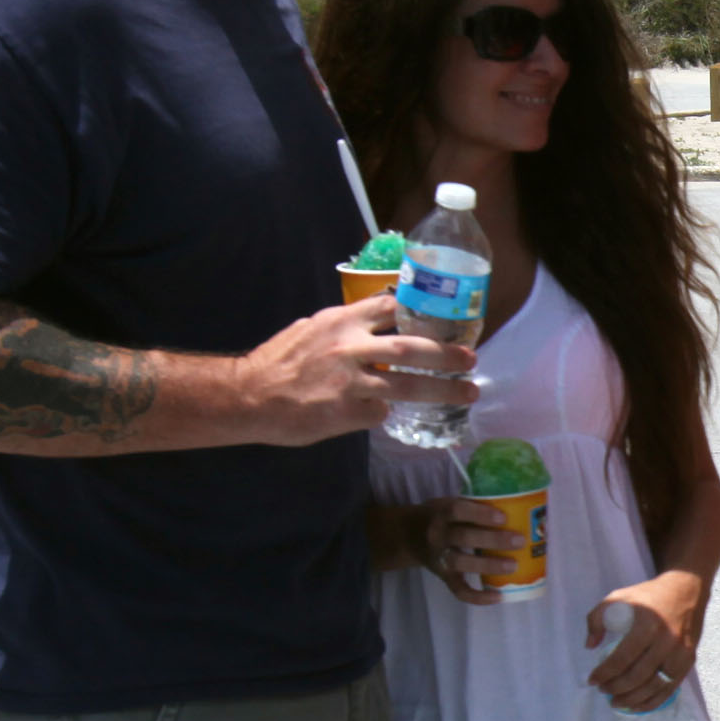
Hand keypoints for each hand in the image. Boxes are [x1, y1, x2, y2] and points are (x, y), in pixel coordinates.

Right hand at [232, 296, 475, 445]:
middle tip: (470, 359)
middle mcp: (350, 346)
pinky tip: (384, 414)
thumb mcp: (309, 330)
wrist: (249, 397)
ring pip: (409, 385)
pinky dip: (387, 412)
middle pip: (412, 347)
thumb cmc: (278, 363)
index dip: (422, 311)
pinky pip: (382, 412)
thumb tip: (372, 323)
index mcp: (340, 321)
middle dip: (447, 353)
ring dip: (444, 389)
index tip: (446, 318)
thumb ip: (343, 328)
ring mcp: (352, 381)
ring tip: (468, 391)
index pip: (390, 306)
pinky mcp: (350, 411)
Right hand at [411, 496, 522, 605]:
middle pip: (463, 537)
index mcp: (441, 513)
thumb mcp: (449, 503)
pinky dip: (478, 597)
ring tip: (513, 565)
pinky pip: (459, 590)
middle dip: (492, 539)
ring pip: (461, 563)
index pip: (458, 510)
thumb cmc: (441, 517)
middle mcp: (438, 535)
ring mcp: (439, 558)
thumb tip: (515, 505)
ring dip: (489, 565)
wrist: (409, 536)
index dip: (480, 514)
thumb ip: (473, 505)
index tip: (503, 517)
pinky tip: (499, 596)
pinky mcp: (443, 576)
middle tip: (519, 540)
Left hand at [586, 578, 701, 703]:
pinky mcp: (689, 661)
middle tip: (603, 690)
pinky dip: (652, 701)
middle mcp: (666, 641)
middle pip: (638, 675)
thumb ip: (597, 619)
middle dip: (616, 688)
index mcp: (647, 624)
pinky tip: (637, 705)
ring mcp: (680, 653)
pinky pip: (670, 688)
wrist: (687, 590)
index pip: (623, 657)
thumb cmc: (648, 596)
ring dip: (633, 699)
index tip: (592, 680)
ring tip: (616, 702)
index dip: (605, 673)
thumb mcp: (617, 597)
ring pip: (655, 686)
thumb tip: (590, 646)